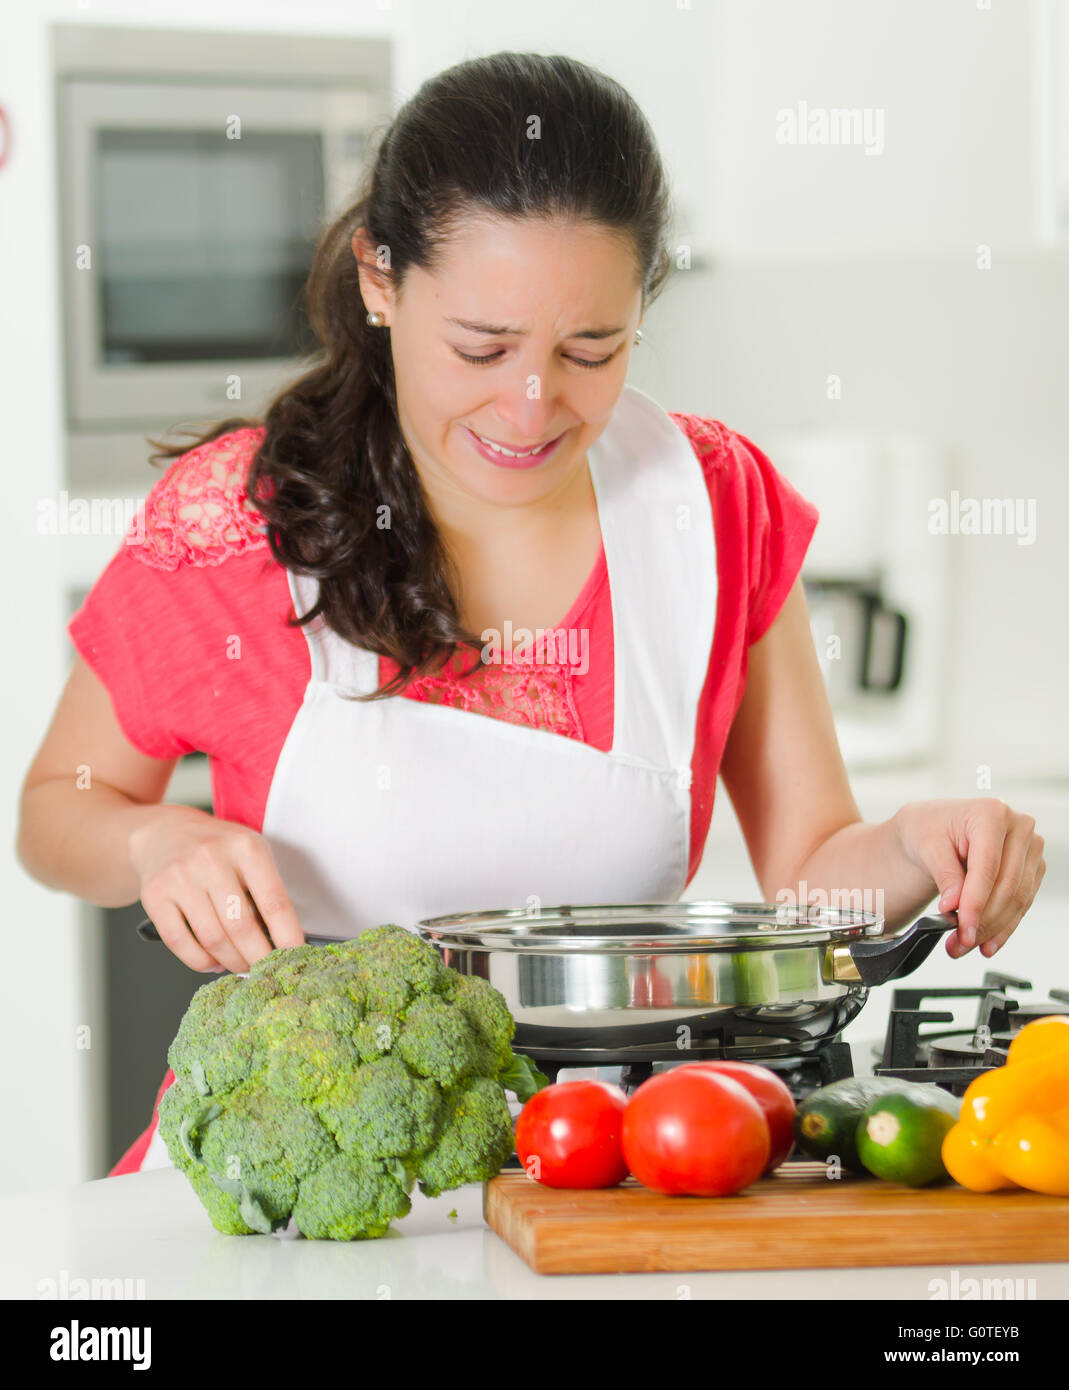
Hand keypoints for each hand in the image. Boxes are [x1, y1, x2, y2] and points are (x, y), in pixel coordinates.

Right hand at [129, 804, 304, 972]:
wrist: (165, 832)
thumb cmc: (216, 848)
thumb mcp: (249, 853)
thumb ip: (266, 889)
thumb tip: (282, 941)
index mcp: (245, 847)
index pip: (274, 902)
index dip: (288, 937)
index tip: (295, 958)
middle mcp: (211, 859)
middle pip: (242, 927)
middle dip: (259, 959)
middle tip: (267, 971)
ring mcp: (180, 877)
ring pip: (212, 939)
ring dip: (232, 962)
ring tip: (242, 966)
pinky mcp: (155, 896)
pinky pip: (180, 942)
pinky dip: (200, 962)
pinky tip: (214, 962)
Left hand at [893, 798, 1045, 958]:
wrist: (935, 827)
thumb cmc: (930, 828)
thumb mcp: (927, 846)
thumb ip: (945, 874)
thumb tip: (954, 905)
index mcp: (991, 813)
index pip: (988, 868)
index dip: (975, 903)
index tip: (962, 929)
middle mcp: (1018, 827)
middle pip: (1007, 887)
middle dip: (982, 922)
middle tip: (960, 942)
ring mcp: (1029, 848)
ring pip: (1018, 900)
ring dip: (992, 929)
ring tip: (965, 945)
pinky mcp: (1031, 868)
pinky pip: (1022, 904)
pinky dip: (1003, 926)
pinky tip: (986, 941)